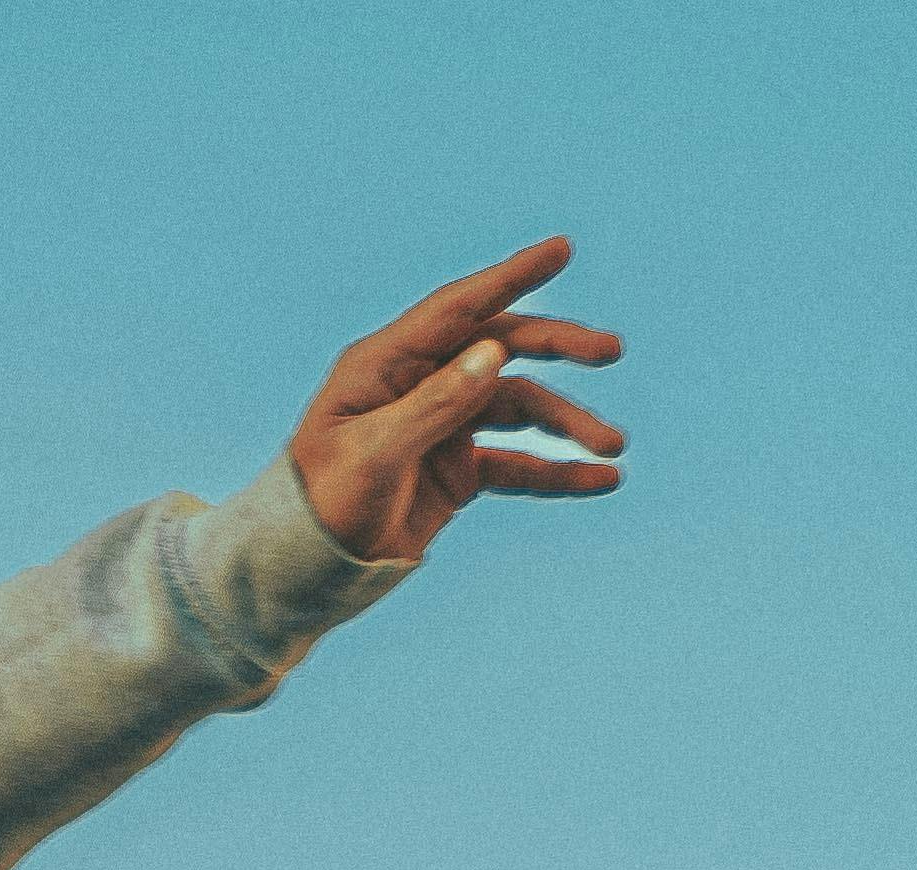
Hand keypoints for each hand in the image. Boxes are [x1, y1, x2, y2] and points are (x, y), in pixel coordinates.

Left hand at [286, 237, 625, 572]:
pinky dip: (556, 473)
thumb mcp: (372, 455)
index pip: (460, 309)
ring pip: (518, 411)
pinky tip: (598, 481)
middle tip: (610, 350)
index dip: (511, 278)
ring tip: (613, 447)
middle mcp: (421, 385)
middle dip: (558, 348)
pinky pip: (517, 466)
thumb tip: (493, 352)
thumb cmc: (320, 506)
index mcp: (387, 364)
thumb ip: (433, 404)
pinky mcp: (457, 474)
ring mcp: (443, 428)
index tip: (561, 250)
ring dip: (566, 425)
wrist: (304, 572)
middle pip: (502, 351)